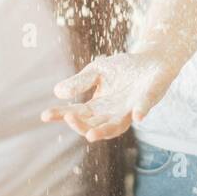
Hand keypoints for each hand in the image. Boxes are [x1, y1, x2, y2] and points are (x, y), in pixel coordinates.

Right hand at [41, 53, 174, 141]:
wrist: (151, 60)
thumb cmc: (122, 69)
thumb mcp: (97, 71)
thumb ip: (80, 82)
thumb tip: (57, 92)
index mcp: (97, 107)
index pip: (76, 114)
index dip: (61, 115)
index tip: (45, 115)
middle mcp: (112, 114)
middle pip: (93, 126)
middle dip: (80, 125)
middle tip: (68, 117)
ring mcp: (130, 110)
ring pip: (116, 127)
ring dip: (105, 131)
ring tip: (92, 135)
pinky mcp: (148, 100)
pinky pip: (144, 108)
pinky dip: (141, 111)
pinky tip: (137, 116)